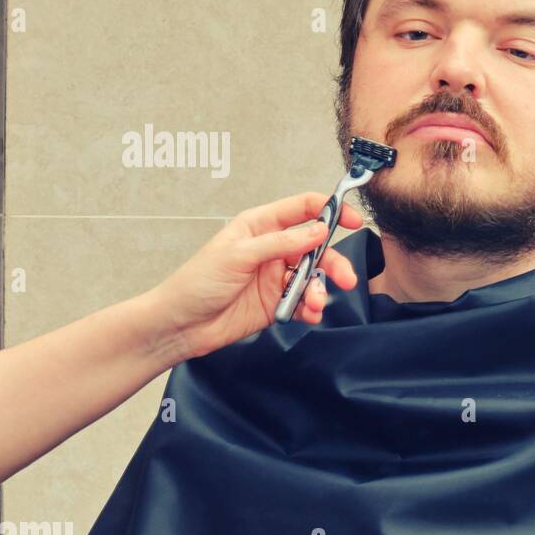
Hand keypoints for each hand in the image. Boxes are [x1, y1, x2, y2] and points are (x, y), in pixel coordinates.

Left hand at [148, 191, 364, 361]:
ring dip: (321, 290)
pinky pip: (304, 301)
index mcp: (260, 226)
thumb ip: (281, 243)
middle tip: (345, 278)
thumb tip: (318, 231)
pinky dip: (311, 308)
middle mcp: (272, 248)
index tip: (353, 220)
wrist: (181, 325)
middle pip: (316, 247)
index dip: (330, 210)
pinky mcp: (277, 302)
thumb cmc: (196, 283)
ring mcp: (275, 276)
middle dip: (334, 262)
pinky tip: (308, 313)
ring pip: (313, 276)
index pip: (303, 209)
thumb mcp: (238, 255)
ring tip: (316, 303)